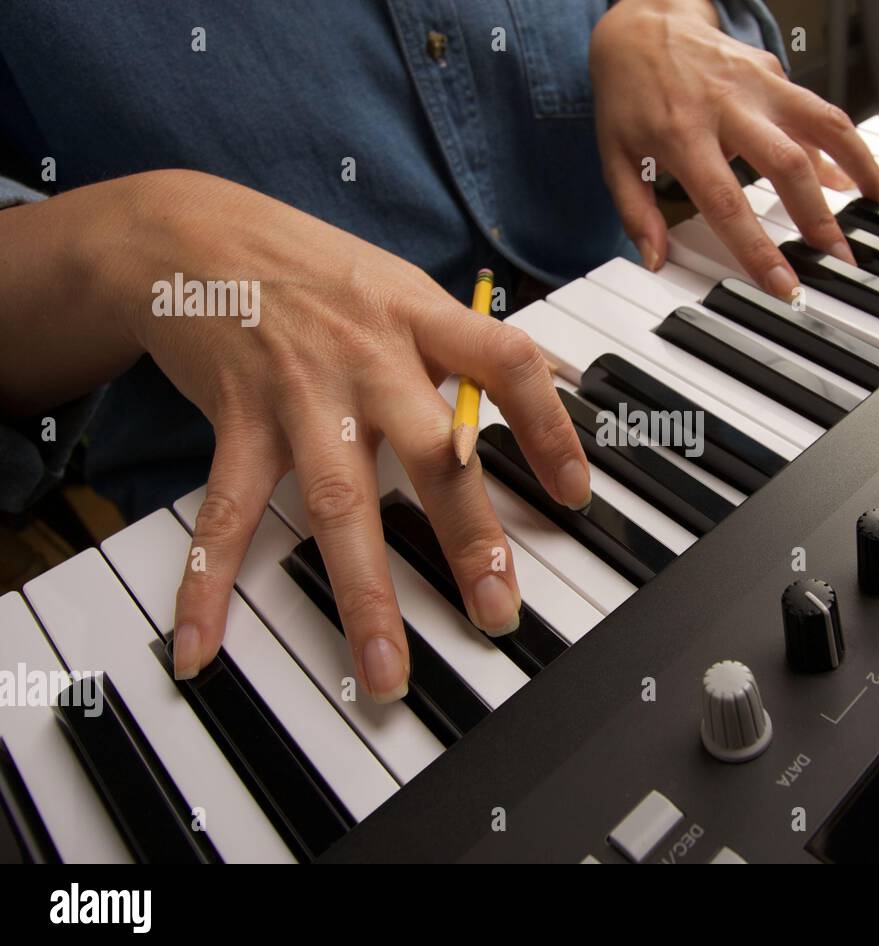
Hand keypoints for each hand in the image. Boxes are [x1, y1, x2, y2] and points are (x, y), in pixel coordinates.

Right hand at [100, 170, 589, 699]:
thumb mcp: (400, 287)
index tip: (576, 493)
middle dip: (469, 538)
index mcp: (420, 318)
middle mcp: (367, 356)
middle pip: (432, 453)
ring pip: (340, 502)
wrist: (191, 232)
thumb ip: (463, 340)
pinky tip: (202, 646)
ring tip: (384, 670)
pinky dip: (209, 584)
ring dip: (363, 594)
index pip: (507, 364)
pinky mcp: (236, 420)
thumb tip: (546, 375)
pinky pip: (227, 513)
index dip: (549, 427)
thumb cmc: (312, 267)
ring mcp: (300, 393)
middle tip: (499, 610)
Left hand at [590, 0, 878, 298]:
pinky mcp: (776, 72)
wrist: (640, 25)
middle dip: (819, 219)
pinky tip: (856, 178)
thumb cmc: (628, 93)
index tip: (784, 283)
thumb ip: (636, 211)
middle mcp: (727, 105)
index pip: (726, 203)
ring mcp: (757, 84)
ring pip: (822, 124)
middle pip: (787, 166)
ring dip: (858, 168)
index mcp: (683, 134)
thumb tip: (655, 259)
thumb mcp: (615, 155)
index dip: (758, 249)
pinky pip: (817, 111)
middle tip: (840, 261)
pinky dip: (844, 145)